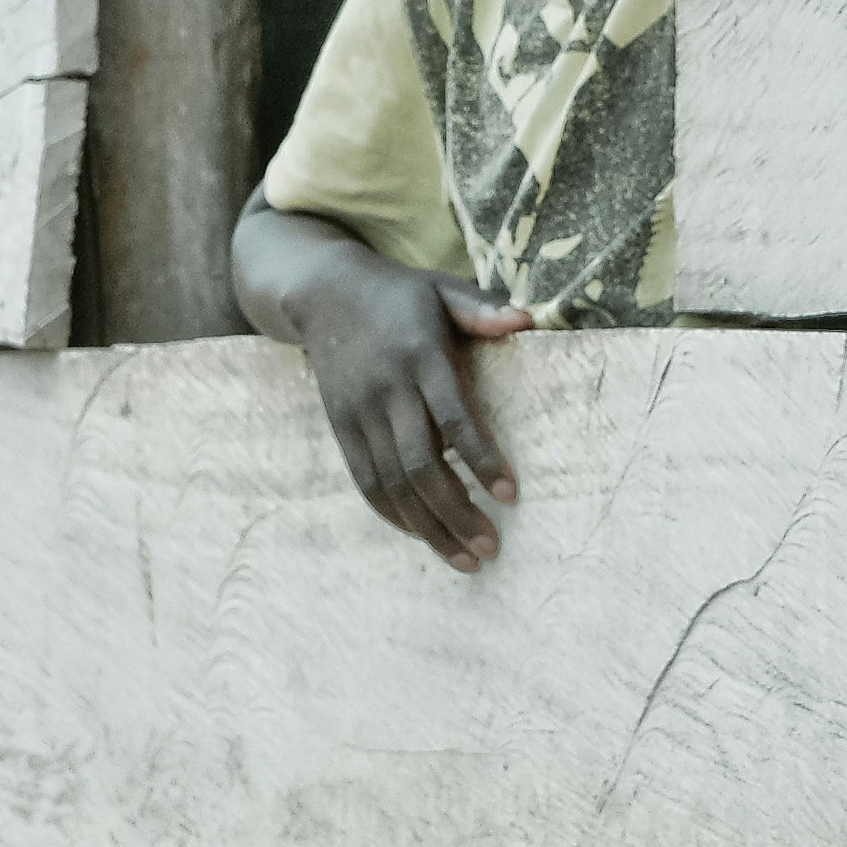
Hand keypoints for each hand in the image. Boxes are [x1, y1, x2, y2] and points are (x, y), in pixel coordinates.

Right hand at [288, 254, 533, 570]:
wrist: (321, 291)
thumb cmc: (397, 294)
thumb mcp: (439, 289)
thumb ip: (480, 309)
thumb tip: (526, 319)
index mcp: (419, 356)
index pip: (453, 418)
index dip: (481, 460)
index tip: (509, 495)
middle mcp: (387, 389)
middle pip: (420, 464)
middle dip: (456, 511)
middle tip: (491, 546)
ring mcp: (359, 411)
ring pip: (392, 483)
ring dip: (429, 526)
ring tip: (465, 558)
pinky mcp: (341, 425)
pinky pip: (365, 480)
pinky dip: (393, 513)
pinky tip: (423, 534)